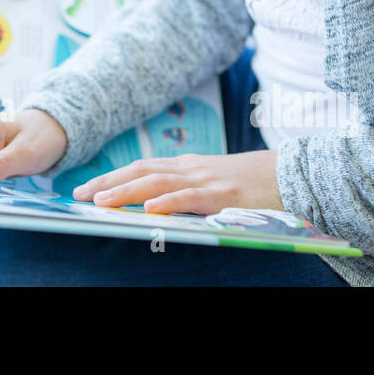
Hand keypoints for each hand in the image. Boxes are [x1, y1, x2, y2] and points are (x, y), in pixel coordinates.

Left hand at [71, 151, 283, 214]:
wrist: (294, 173)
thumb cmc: (254, 184)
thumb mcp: (215, 183)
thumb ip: (188, 191)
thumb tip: (157, 206)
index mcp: (188, 166)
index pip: (142, 167)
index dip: (112, 176)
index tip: (86, 187)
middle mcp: (192, 168)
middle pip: (141, 170)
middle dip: (108, 181)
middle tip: (80, 195)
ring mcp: (207, 180)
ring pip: (158, 181)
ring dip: (126, 190)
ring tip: (101, 201)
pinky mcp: (224, 195)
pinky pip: (191, 198)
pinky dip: (168, 201)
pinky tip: (150, 208)